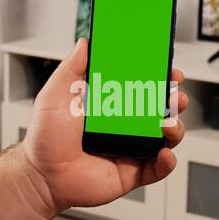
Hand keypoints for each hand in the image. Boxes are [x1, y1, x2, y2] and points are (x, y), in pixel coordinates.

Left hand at [19, 38, 187, 212]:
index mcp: (110, 104)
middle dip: (175, 101)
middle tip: (176, 96)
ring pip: (166, 137)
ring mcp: (131, 149)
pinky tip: (164, 153)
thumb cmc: (46, 138)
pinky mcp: (132, 172)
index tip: (169, 70)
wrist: (42, 176)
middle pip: (160, 109)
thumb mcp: (56, 94)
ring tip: (167, 124)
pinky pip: (158, 168)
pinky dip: (168, 161)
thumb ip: (72, 68)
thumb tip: (85, 43)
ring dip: (175, 128)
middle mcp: (124, 125)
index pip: (142, 86)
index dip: (159, 78)